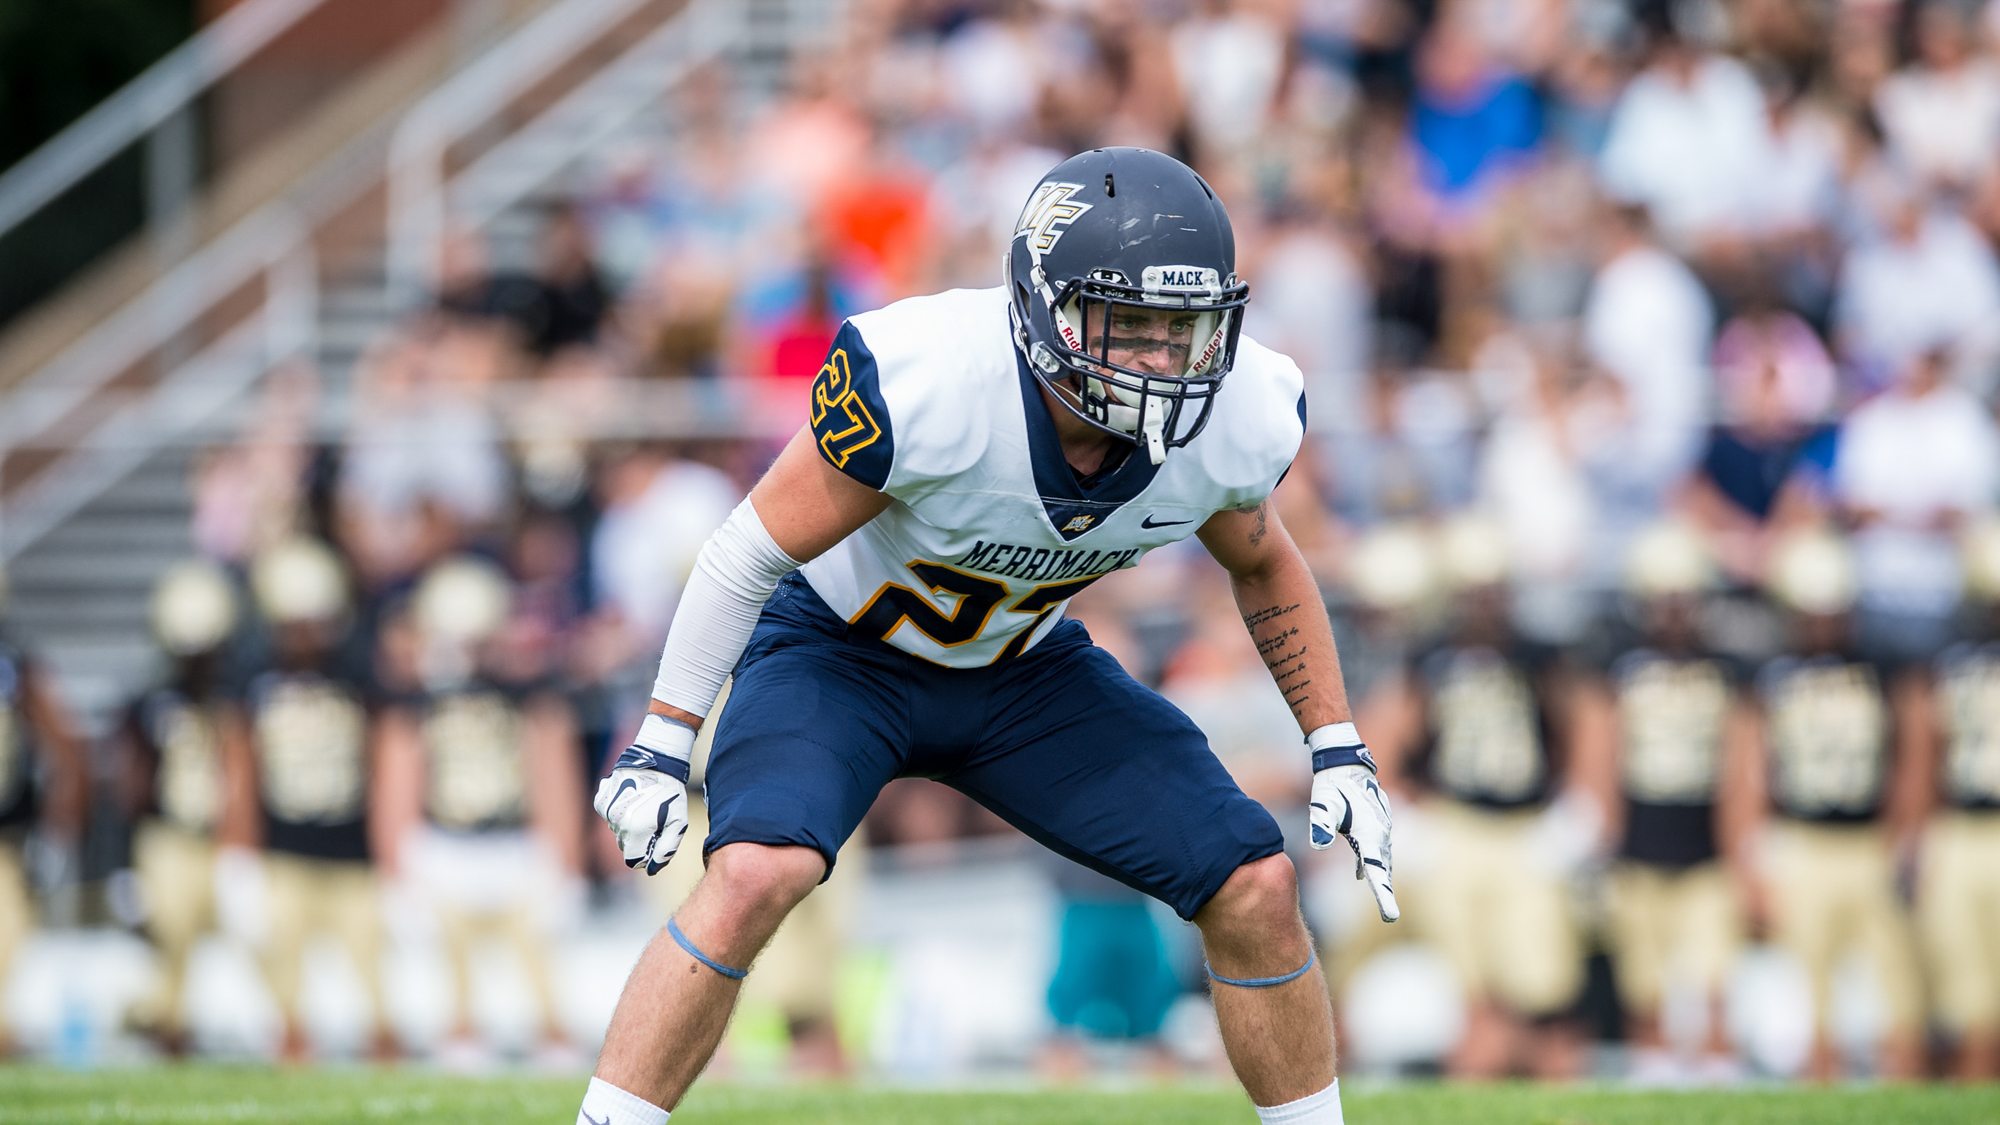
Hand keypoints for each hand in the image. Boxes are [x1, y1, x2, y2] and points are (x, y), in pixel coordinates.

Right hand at [594, 714, 695, 874]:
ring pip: (617, 830)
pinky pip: (609, 815)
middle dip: (638, 839)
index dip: (646, 855)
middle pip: (625, 845)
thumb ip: (666, 849)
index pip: (634, 860)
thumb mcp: (678, 823)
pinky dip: (618, 811)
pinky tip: (631, 798)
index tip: (655, 841)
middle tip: (652, 820)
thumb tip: (651, 869)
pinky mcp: (601, 798)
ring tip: (643, 806)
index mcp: (637, 829)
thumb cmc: (671, 794)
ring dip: (629, 824)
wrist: (657, 761)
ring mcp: (607, 809)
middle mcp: (618, 821)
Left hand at [1311, 764, 1399, 921]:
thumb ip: (1321, 825)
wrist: (1344, 765)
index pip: (1377, 871)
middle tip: (1390, 915)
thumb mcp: (1323, 805)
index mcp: (1370, 833)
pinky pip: (1375, 849)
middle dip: (1386, 891)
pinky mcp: (1374, 824)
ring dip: (1382, 877)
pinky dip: (1374, 863)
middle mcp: (1380, 833)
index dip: (1383, 894)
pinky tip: (1362, 874)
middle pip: (1384, 869)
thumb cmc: (1332, 786)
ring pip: (1381, 859)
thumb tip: (1318, 845)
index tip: (1390, 915)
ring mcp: (1380, 828)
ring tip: (1384, 899)